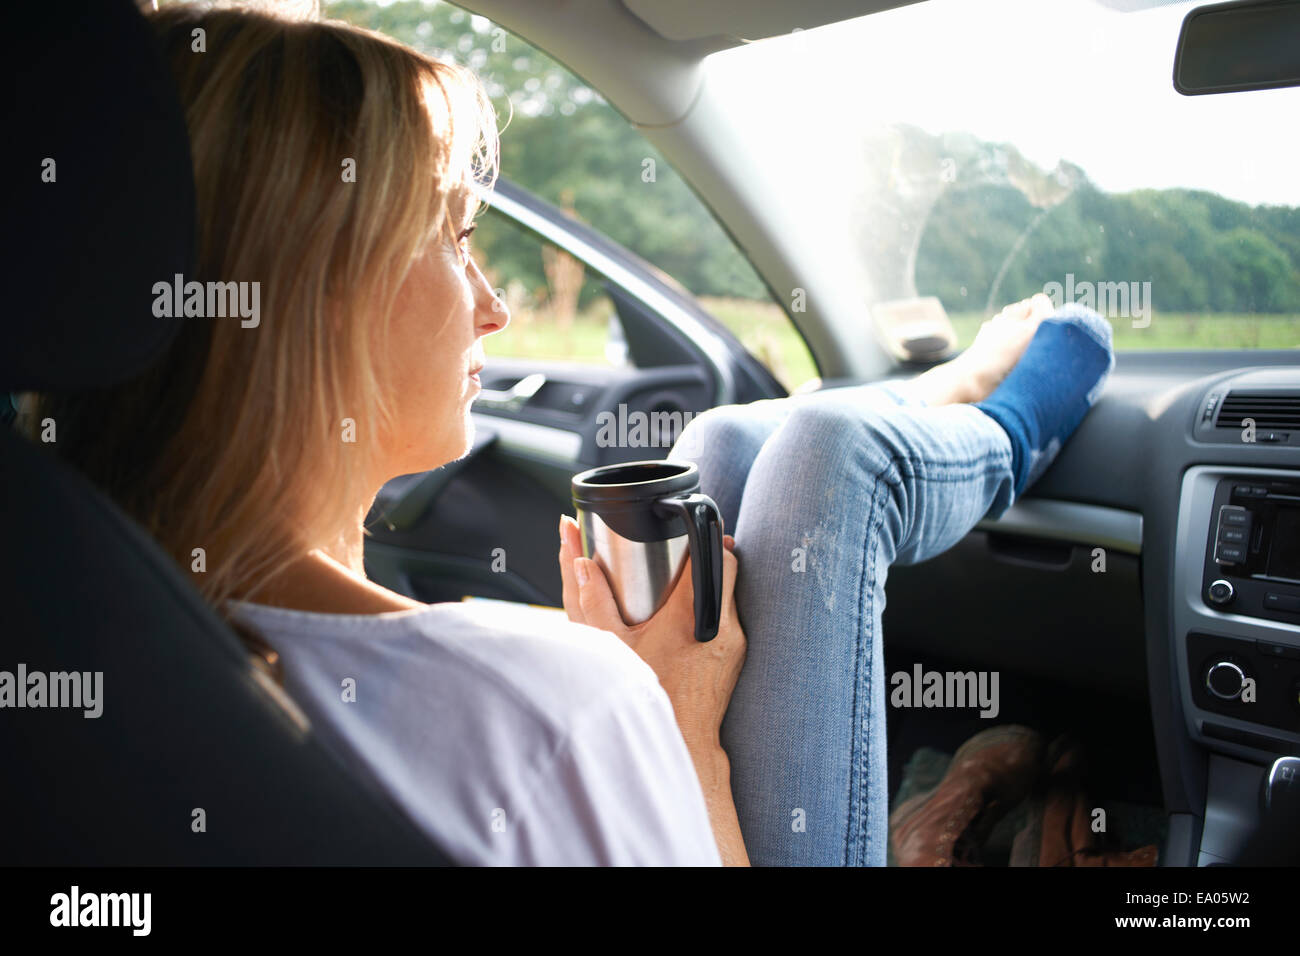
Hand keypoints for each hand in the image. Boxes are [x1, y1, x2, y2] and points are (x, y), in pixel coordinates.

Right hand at [557, 514, 746, 751]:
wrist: (681, 743)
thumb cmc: (645, 698)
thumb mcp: (609, 646)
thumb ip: (590, 600)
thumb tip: (580, 561)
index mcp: (693, 617)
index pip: (716, 556)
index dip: (703, 534)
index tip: (685, 524)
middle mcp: (723, 626)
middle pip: (728, 567)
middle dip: (706, 552)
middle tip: (682, 546)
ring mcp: (734, 641)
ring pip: (730, 590)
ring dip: (709, 579)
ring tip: (681, 575)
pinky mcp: (736, 655)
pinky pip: (729, 614)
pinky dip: (712, 606)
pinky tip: (688, 611)